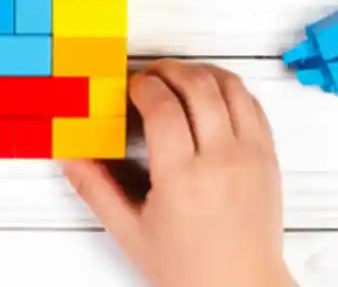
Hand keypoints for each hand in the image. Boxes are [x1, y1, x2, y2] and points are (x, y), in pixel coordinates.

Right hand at [63, 61, 292, 286]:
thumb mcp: (130, 232)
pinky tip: (211, 96)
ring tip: (180, 78)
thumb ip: (96, 189)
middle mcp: (221, 161)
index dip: (142, 85)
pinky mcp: (268, 158)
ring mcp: (250, 156)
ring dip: (201, 72)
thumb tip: (69, 157)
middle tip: (151, 76)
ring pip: (230, 87)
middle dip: (169, 70)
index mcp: (182, 179)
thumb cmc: (190, 268)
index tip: (131, 86)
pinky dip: (230, 89)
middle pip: (197, 86)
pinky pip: (253, 104)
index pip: (162, 106)